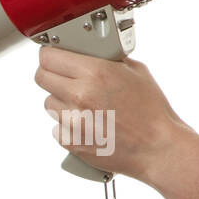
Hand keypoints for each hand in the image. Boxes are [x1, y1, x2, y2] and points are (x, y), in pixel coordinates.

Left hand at [34, 46, 192, 185]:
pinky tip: (89, 124)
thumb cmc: (150, 111)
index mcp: (95, 72)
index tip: (53, 56)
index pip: (49, 57)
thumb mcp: (135, 71)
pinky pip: (57, 126)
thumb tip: (89, 51)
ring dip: (61, 101)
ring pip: (49, 102)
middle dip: (51, 75)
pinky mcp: (69, 140)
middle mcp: (79, 94)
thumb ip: (107, 59)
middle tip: (64, 78)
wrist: (156, 147)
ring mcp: (72, 120)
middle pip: (41, 77)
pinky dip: (68, 125)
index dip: (50, 55)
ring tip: (86, 105)